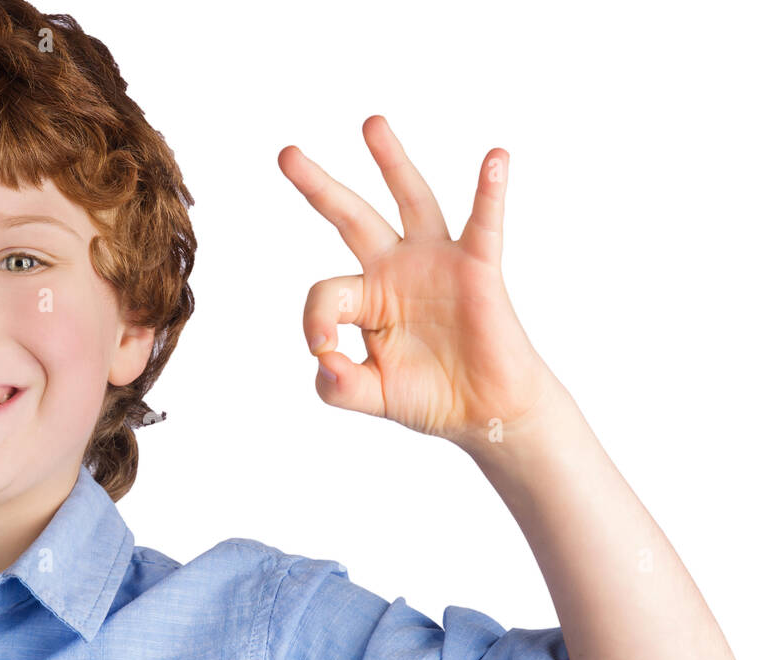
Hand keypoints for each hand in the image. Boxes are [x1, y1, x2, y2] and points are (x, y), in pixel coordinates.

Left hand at [278, 115, 558, 450]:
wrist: (487, 413)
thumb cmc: (431, 398)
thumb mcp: (371, 395)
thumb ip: (338, 387)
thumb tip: (323, 360)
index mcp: (365, 298)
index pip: (326, 292)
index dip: (316, 320)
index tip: (324, 350)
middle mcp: (395, 269)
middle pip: (351, 217)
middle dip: (318, 186)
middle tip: (285, 154)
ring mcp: (436, 263)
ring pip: (410, 200)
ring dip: (391, 161)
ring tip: (370, 124)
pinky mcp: (478, 269)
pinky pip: (484, 223)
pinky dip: (491, 190)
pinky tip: (495, 157)